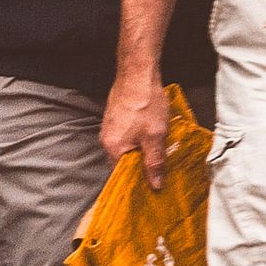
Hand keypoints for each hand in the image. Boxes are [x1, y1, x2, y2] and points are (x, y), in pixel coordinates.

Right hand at [100, 71, 170, 188]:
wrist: (137, 73)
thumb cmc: (145, 103)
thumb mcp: (155, 136)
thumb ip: (154, 162)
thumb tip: (155, 185)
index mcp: (113, 148)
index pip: (121, 177)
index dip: (137, 185)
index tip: (151, 192)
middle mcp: (107, 140)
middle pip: (122, 164)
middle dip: (140, 170)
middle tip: (158, 176)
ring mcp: (110, 129)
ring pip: (125, 151)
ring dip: (140, 155)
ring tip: (157, 156)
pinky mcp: (115, 120)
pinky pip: (125, 139)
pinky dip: (137, 143)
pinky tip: (150, 138)